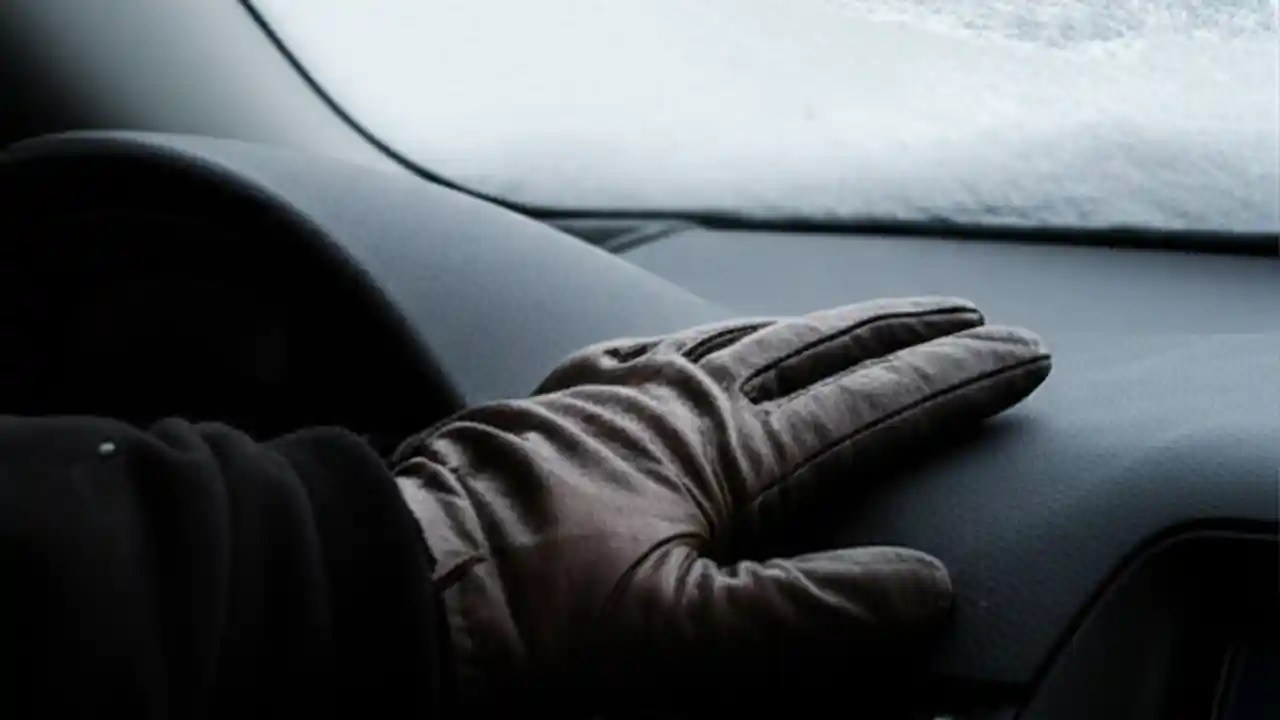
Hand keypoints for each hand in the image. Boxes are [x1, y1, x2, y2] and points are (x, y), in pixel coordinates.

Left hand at [392, 297, 1049, 710]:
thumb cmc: (526, 622)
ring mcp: (613, 395)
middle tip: (963, 314)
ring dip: (811, 326)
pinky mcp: (560, 410)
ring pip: (739, 336)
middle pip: (814, 346)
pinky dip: (700, 338)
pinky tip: (696, 344)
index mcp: (719, 448)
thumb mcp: (684, 638)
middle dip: (899, 332)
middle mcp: (673, 399)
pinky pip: (647, 348)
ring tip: (855, 319)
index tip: (1016, 355)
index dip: (951, 381)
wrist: (393, 584)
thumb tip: (923, 588)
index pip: (869, 403)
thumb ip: (809, 612)